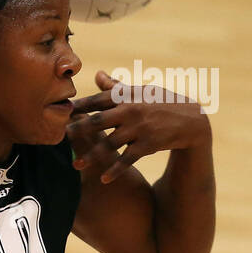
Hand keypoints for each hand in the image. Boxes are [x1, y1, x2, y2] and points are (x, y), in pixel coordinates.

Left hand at [67, 70, 211, 183]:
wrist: (190, 120)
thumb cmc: (159, 103)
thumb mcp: (139, 92)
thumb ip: (115, 87)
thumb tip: (97, 74)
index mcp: (126, 97)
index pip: (97, 100)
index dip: (78, 107)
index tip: (60, 111)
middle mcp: (130, 111)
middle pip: (99, 121)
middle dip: (79, 129)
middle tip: (61, 137)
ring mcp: (140, 129)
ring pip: (110, 144)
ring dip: (93, 156)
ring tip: (76, 165)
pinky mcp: (149, 144)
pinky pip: (128, 159)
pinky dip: (115, 170)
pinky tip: (103, 178)